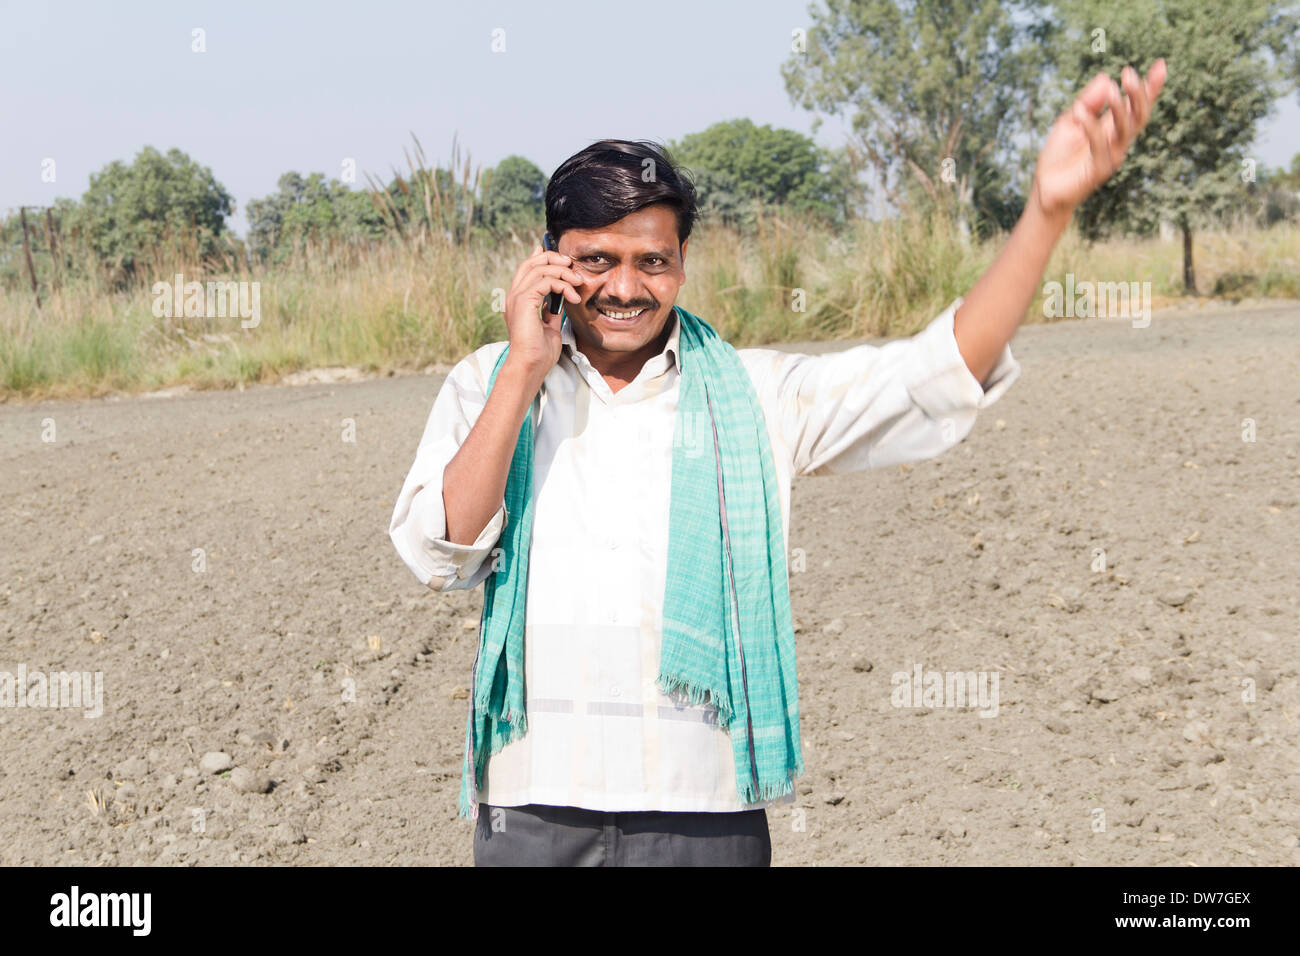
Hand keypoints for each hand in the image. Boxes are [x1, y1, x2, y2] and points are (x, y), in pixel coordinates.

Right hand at [502, 245, 584, 380]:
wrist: (531, 365)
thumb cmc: (539, 352)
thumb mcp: (550, 326)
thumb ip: (552, 310)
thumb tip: (561, 299)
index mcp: (519, 300)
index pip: (527, 269)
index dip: (544, 258)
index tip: (565, 262)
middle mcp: (514, 295)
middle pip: (531, 262)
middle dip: (553, 258)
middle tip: (572, 265)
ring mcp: (517, 297)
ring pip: (540, 269)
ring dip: (563, 272)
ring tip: (578, 283)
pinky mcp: (524, 301)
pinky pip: (546, 281)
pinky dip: (563, 285)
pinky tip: (573, 297)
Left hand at [1032, 59, 1167, 219]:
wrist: (1045, 188)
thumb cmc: (1059, 154)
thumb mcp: (1071, 120)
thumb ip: (1087, 101)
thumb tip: (1106, 78)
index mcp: (1113, 127)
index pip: (1136, 105)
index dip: (1151, 87)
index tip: (1161, 64)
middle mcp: (1117, 141)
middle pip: (1139, 116)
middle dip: (1139, 95)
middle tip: (1130, 74)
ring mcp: (1111, 156)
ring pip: (1125, 129)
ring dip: (1119, 108)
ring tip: (1112, 88)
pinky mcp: (1099, 171)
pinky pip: (1099, 146)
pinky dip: (1091, 127)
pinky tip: (1080, 112)